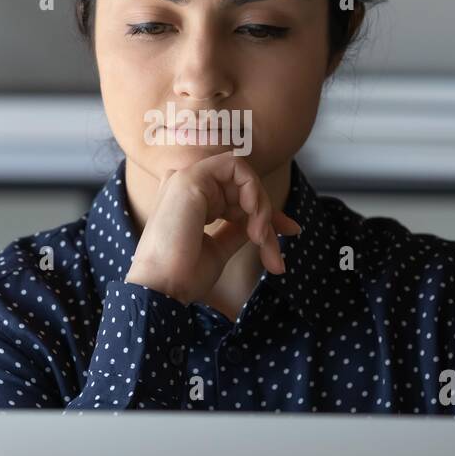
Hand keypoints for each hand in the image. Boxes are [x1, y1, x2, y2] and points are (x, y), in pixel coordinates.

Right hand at [123, 150, 301, 305]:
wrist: (163, 288)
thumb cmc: (184, 275)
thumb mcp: (219, 248)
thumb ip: (236, 230)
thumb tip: (263, 225)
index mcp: (189, 202)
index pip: (236, 196)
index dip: (266, 212)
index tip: (290, 231)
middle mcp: (186, 186)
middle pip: (243, 186)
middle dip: (267, 215)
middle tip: (271, 249)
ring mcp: (186, 179)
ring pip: (242, 175)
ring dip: (261, 205)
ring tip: (259, 238)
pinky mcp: (190, 179)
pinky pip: (235, 167)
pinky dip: (252, 187)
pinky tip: (253, 214)